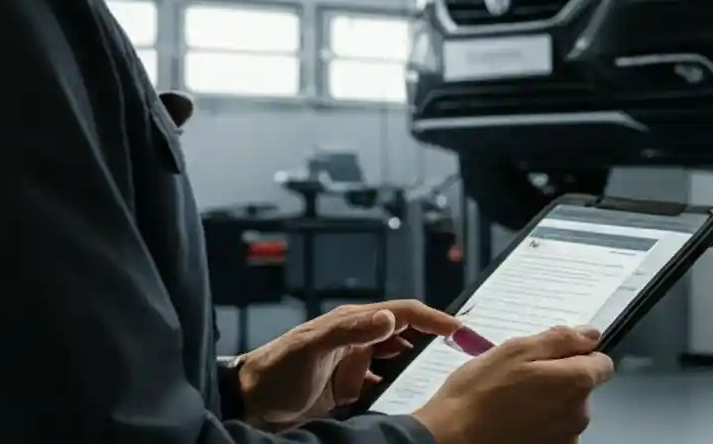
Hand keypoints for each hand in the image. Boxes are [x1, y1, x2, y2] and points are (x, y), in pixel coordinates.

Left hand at [237, 300, 459, 428]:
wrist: (251, 400)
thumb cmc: (277, 370)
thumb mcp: (313, 348)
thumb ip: (350, 331)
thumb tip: (389, 317)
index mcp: (351, 322)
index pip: (401, 311)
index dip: (431, 317)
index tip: (458, 328)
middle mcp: (356, 336)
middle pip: (403, 328)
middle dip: (431, 332)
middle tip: (460, 343)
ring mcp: (352, 359)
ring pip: (394, 351)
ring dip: (416, 354)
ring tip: (442, 362)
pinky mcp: (346, 383)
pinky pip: (381, 376)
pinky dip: (397, 378)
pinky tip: (406, 386)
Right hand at [413, 326, 614, 443]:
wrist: (453, 437)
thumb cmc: (480, 391)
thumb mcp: (517, 349)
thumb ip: (561, 339)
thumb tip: (591, 335)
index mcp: (576, 382)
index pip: (602, 362)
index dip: (578, 354)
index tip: (550, 356)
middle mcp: (579, 414)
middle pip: (582, 386)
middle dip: (559, 378)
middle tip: (522, 376)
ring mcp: (566, 438)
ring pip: (566, 409)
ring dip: (548, 402)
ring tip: (513, 399)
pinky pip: (554, 430)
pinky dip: (539, 424)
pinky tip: (514, 419)